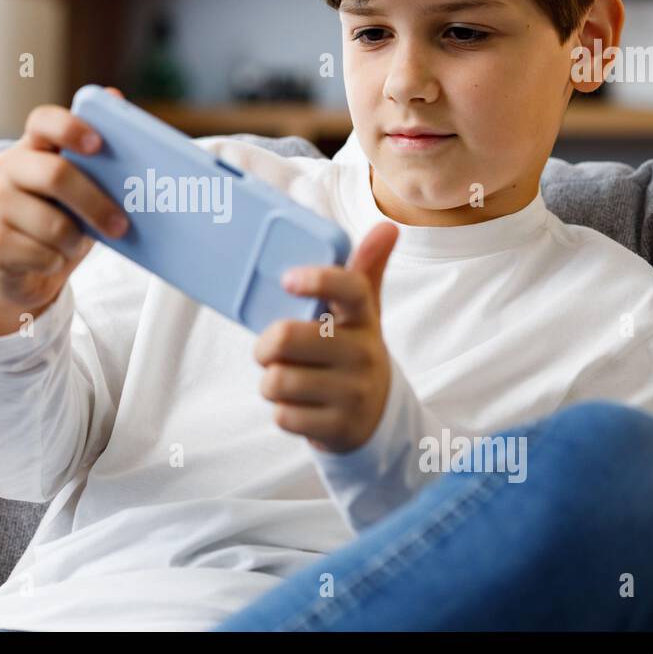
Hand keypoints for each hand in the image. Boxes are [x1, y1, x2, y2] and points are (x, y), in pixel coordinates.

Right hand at [0, 86, 127, 336]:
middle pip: (56, 175)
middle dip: (96, 203)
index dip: (70, 128)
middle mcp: (7, 168)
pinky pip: (41, 255)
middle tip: (122, 226)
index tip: (97, 144)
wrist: (24, 271)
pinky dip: (56, 262)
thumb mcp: (83, 192)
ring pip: (53, 225)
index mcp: (33, 146)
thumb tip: (119, 102)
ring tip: (73, 243)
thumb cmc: (60, 221)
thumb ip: (99, 160)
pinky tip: (50, 259)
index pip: (44, 120)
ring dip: (75, 242)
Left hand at [253, 222, 399, 453]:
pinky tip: (300, 407)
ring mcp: (352, 393)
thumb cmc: (352, 351)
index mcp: (364, 318)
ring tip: (286, 380)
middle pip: (287, 337)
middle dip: (264, 346)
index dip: (318, 280)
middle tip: (268, 349)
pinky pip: (283, 416)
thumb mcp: (363, 314)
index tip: (287, 279)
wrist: (376, 417)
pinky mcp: (339, 428)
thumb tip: (388, 226)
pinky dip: (281, 412)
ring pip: (277, 380)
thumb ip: (365, 270)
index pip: (350, 289)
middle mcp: (362, 353)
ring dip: (270, 382)